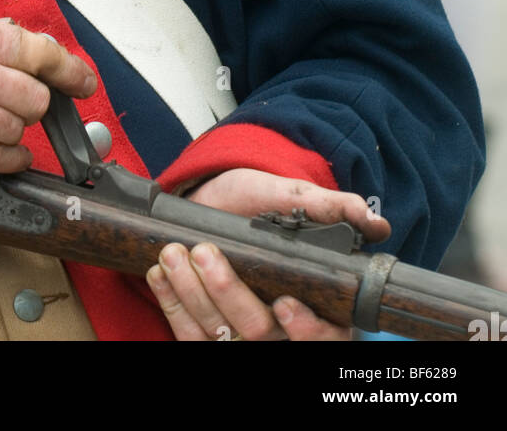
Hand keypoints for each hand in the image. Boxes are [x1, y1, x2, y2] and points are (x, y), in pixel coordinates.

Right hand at [0, 0, 95, 169]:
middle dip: (35, 99)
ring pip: (18, 130)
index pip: (43, 53)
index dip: (71, 70)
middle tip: (25, 98)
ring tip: (6, 121)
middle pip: (35, 98)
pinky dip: (9, 158)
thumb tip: (3, 38)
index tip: (82, 80)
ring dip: (17, 127)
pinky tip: (9, 154)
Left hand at [146, 167, 390, 341]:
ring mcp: (240, 335)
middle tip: (205, 252)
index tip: (285, 303)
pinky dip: (172, 303)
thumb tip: (372, 220)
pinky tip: (161, 273)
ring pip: (219, 334)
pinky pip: (189, 335)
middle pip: (261, 333)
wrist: (214, 199)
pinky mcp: (205, 334)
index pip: (323, 336)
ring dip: (191, 294)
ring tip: (175, 254)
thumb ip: (328, 207)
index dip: (306, 328)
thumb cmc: (258, 203)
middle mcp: (280, 330)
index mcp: (317, 306)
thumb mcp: (293, 196)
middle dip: (228, 293)